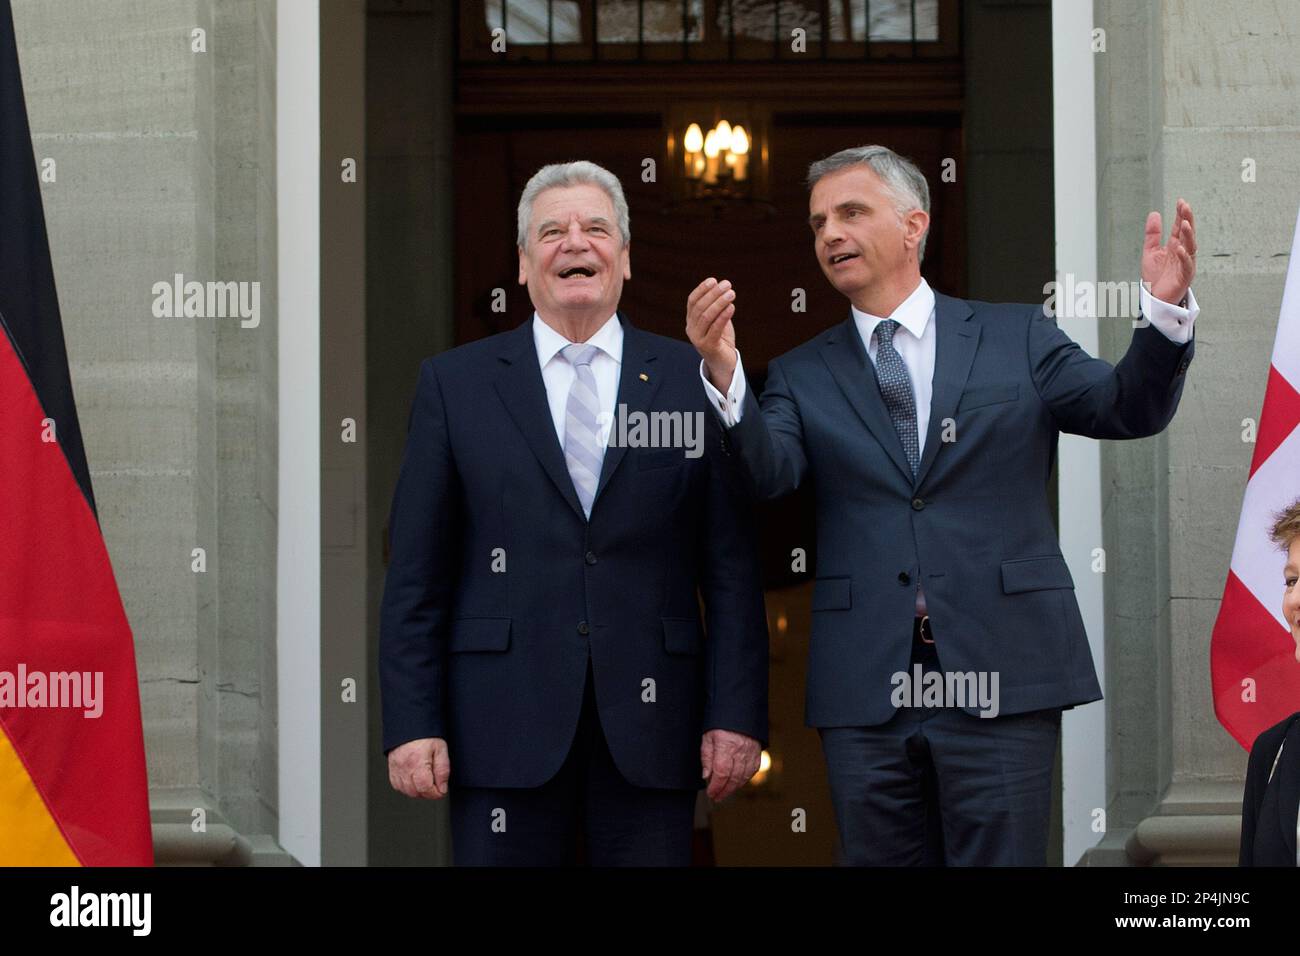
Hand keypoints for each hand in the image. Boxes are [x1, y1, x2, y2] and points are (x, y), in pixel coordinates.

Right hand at [387, 737, 449, 799]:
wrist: (411, 724)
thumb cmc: (425, 734)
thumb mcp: (441, 749)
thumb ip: (442, 770)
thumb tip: (442, 788)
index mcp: (417, 762)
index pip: (425, 788)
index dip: (436, 793)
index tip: (442, 790)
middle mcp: (404, 767)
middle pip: (415, 792)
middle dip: (428, 793)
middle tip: (436, 785)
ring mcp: (396, 768)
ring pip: (406, 791)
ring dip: (418, 791)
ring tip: (426, 781)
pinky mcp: (392, 768)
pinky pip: (397, 785)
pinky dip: (407, 787)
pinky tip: (415, 780)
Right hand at [686, 277, 737, 392]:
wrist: (724, 363)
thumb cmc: (721, 340)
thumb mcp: (717, 320)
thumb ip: (717, 307)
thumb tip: (722, 288)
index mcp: (691, 321)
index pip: (692, 301)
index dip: (702, 289)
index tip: (714, 280)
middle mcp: (691, 329)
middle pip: (700, 307)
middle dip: (714, 294)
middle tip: (727, 285)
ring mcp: (698, 339)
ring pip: (706, 316)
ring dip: (720, 303)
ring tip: (731, 294)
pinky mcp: (708, 347)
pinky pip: (715, 329)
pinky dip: (723, 316)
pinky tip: (731, 307)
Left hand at [700, 728, 760, 801]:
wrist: (738, 709)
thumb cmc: (720, 723)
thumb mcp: (707, 737)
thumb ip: (707, 757)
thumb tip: (706, 776)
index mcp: (726, 745)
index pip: (721, 772)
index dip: (716, 786)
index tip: (710, 793)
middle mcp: (740, 750)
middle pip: (733, 778)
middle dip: (724, 791)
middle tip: (716, 797)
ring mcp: (750, 752)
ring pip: (744, 776)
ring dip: (734, 788)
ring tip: (724, 793)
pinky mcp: (757, 752)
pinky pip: (752, 770)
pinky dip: (744, 779)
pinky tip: (737, 783)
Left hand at [1142, 198, 1196, 305]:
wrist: (1155, 298)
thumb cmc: (1156, 276)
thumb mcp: (1150, 251)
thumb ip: (1153, 234)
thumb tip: (1155, 213)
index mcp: (1175, 246)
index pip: (1180, 227)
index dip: (1181, 215)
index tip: (1180, 201)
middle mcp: (1183, 253)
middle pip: (1188, 234)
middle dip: (1187, 220)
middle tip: (1185, 206)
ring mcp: (1185, 264)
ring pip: (1190, 247)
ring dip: (1188, 235)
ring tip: (1185, 223)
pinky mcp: (1184, 277)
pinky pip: (1186, 266)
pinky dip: (1184, 257)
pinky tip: (1180, 249)